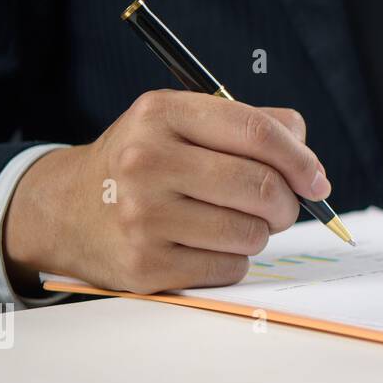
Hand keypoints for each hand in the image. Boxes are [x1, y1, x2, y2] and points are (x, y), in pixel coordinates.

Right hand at [2, 91, 330, 295]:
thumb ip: (251, 125)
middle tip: (282, 208)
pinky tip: (207, 246)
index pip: (256, 132)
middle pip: (259, 186)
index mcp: (162, 113)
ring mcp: (142, 216)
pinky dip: (233, 261)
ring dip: (258, 234)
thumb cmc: (144, 162)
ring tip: (234, 223)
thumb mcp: (182, 122)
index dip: (300, 159)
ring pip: (249, 233)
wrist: (65, 209)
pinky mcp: (144, 265)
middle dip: (286, 203)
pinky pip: (227, 268)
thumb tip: (307, 161)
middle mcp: (146, 161)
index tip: (317, 181)